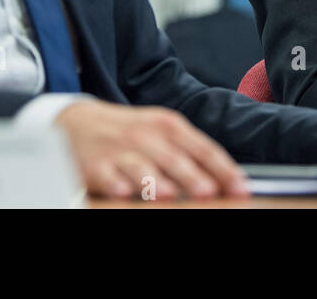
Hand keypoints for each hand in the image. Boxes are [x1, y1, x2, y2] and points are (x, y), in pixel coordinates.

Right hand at [54, 101, 248, 199]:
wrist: (75, 121)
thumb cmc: (127, 131)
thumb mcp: (160, 132)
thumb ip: (189, 153)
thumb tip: (221, 180)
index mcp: (168, 126)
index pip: (202, 149)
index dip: (223, 169)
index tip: (241, 188)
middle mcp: (146, 136)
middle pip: (174, 159)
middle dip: (193, 177)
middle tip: (209, 193)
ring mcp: (119, 150)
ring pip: (142, 167)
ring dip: (157, 182)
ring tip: (170, 195)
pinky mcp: (95, 165)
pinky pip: (107, 176)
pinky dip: (116, 184)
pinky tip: (124, 192)